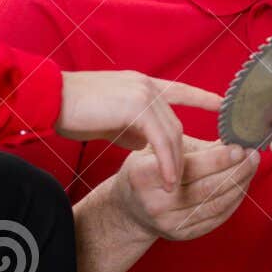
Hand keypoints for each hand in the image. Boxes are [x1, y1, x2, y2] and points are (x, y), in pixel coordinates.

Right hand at [57, 71, 221, 190]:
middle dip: (186, 154)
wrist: (49, 99)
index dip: (202, 99)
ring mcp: (142, 93)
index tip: (222, 105)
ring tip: (175, 188)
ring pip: (172, 134)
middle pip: (177, 124)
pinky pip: (160, 141)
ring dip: (175, 164)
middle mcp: (146, 85)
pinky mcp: (135, 107)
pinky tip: (166, 180)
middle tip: (192, 178)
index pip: (180, 90)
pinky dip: (165, 163)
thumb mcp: (110, 118)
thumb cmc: (73, 110)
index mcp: (141, 84)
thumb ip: (132, 127)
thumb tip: (147, 144)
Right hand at [111, 137, 259, 241]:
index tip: (239, 147)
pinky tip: (242, 185)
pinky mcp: (182, 234)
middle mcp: (155, 203)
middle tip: (254, 155)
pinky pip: (216, 218)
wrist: (130, 208)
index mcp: (144, 175)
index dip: (218, 159)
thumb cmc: (147, 171)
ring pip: (215, 204)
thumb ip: (190, 146)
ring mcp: (169, 222)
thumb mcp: (157, 150)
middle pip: (206, 188)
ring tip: (252, 168)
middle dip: (236, 170)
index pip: (189, 168)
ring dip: (239, 185)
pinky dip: (234, 201)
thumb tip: (231, 137)